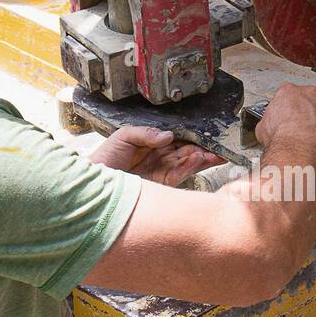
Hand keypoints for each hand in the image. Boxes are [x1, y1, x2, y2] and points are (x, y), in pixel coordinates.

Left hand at [88, 126, 224, 186]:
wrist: (97, 180)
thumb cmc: (107, 156)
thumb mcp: (124, 135)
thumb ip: (146, 133)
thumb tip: (168, 135)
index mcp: (154, 142)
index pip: (179, 138)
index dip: (193, 136)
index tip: (206, 134)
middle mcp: (162, 155)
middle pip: (188, 151)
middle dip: (204, 149)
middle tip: (219, 147)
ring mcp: (163, 169)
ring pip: (188, 163)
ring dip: (201, 158)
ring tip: (212, 154)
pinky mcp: (162, 183)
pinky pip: (180, 174)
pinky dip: (190, 167)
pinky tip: (197, 159)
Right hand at [256, 83, 315, 167]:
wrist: (297, 149)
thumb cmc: (282, 139)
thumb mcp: (263, 128)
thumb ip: (270, 122)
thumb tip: (268, 129)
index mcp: (288, 92)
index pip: (291, 97)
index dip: (292, 111)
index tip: (292, 121)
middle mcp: (309, 93)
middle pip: (311, 102)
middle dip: (309, 115)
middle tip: (304, 131)